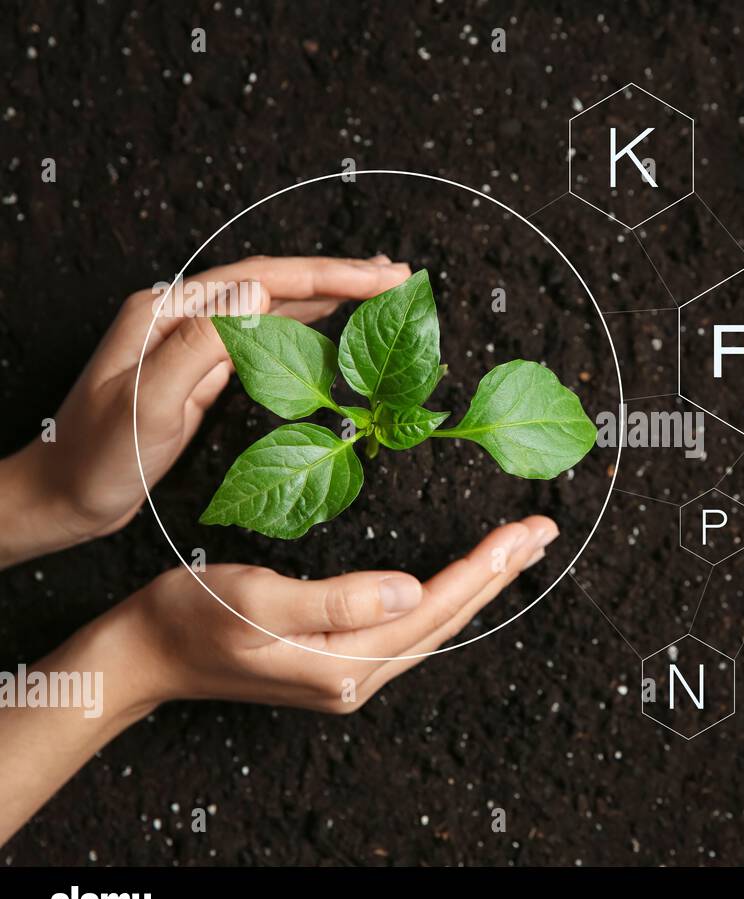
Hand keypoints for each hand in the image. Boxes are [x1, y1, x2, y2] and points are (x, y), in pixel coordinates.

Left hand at [0, 255, 412, 567]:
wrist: (64, 496)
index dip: (327, 275)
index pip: (263, 280)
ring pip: (273, 304)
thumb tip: (260, 292)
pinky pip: (265, 334)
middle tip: (396, 276)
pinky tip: (331, 322)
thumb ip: (203, 345)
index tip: (379, 277)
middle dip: (338, 275)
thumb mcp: (149, 402)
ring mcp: (192, 339)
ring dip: (328, 294)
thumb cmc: (99, 457)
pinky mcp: (201, 367)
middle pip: (273, 282)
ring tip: (377, 288)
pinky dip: (307, 323)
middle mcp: (182, 315)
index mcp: (168, 312)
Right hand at [0, 516, 557, 845]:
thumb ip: (338, 600)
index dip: (483, 568)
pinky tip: (461, 578)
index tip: (525, 531)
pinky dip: (444, 596)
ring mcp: (349, 673)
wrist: (144, 653)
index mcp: (343, 665)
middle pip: (445, 619)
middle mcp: (356, 677)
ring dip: (478, 584)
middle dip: (498, 574)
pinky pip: (409, 628)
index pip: (433, 609)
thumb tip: (412, 591)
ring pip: (433, 624)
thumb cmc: (190, 619)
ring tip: (517, 549)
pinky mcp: (338, 661)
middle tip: (542, 531)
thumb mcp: (258, 601)